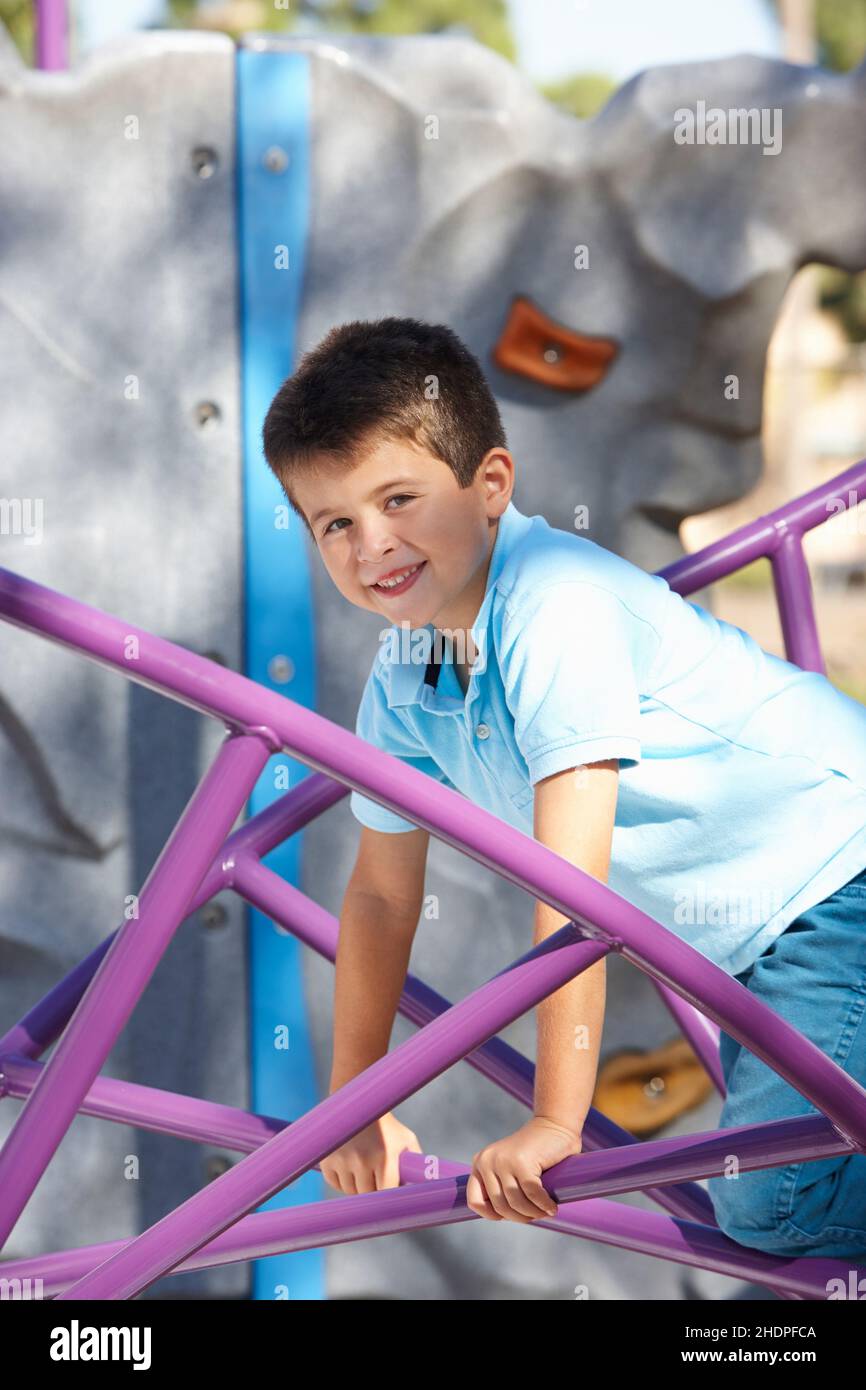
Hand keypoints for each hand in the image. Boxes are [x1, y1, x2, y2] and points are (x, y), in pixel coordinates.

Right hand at [320, 1112, 421, 1195]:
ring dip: (356, 1186)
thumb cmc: (387, 1127)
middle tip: (376, 1178)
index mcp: (385, 1157)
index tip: (389, 1199)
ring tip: (362, 1169)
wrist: (358, 1103)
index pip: (386, 1193)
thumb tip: (422, 1188)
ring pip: (350, 1190)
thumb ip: (416, 1164)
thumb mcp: (406, 1140)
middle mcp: (363, 1160)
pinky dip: (341, 1181)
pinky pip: (334, 1183)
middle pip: (367, 1194)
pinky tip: (348, 1168)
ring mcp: (343, 1160)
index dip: (387, 1197)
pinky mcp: (327, 1158)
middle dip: (372, 1189)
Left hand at [466, 1117, 581, 1222]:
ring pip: (516, 1203)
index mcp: (480, 1162)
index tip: (512, 1214)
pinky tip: (552, 1207)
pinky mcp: (521, 1162)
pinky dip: (544, 1205)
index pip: (474, 1200)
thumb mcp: (509, 1168)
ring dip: (534, 1213)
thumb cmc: (535, 1151)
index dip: (492, 1214)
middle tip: (537, 1214)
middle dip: (520, 1217)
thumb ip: (500, 1186)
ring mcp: (503, 1160)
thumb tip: (500, 1216)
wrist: (555, 1124)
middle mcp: (487, 1160)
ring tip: (546, 1212)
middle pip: (500, 1206)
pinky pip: (532, 1195)